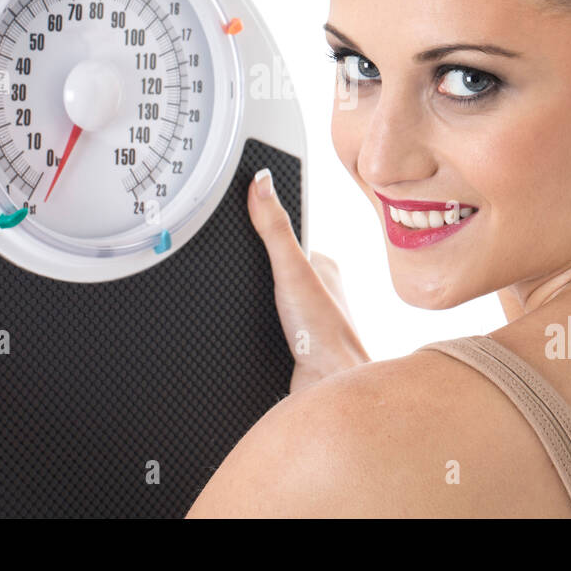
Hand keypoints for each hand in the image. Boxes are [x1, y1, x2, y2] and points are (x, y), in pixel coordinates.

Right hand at [247, 168, 369, 391]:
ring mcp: (305, 318)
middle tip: (242, 277)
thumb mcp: (292, 270)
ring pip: (268, 299)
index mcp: (323, 265)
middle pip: (273, 268)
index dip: (260, 233)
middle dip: (254, 273)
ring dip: (252, 304)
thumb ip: (275, 228)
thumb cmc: (324, 334)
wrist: (330, 389)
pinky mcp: (292, 343)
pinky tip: (249, 330)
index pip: (285, 236)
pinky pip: (265, 325)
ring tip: (246, 305)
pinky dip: (254, 326)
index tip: (240, 226)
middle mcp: (317, 290)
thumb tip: (262, 182)